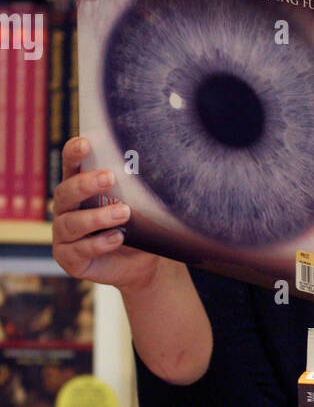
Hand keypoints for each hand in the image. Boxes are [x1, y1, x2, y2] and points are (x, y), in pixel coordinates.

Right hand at [52, 137, 164, 291]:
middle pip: (65, 193)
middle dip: (86, 184)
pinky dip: (99, 243)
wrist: (141, 263)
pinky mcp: (68, 258)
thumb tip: (156, 167)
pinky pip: (78, 250)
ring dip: (98, 217)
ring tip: (124, 213)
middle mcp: (66, 210)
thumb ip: (137, 189)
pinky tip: (117, 238)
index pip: (70, 167)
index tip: (86, 143)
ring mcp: (63, 235)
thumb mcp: (139, 206)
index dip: (73, 154)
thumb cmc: (137, 228)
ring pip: (71, 223)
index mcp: (79, 189)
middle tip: (110, 177)